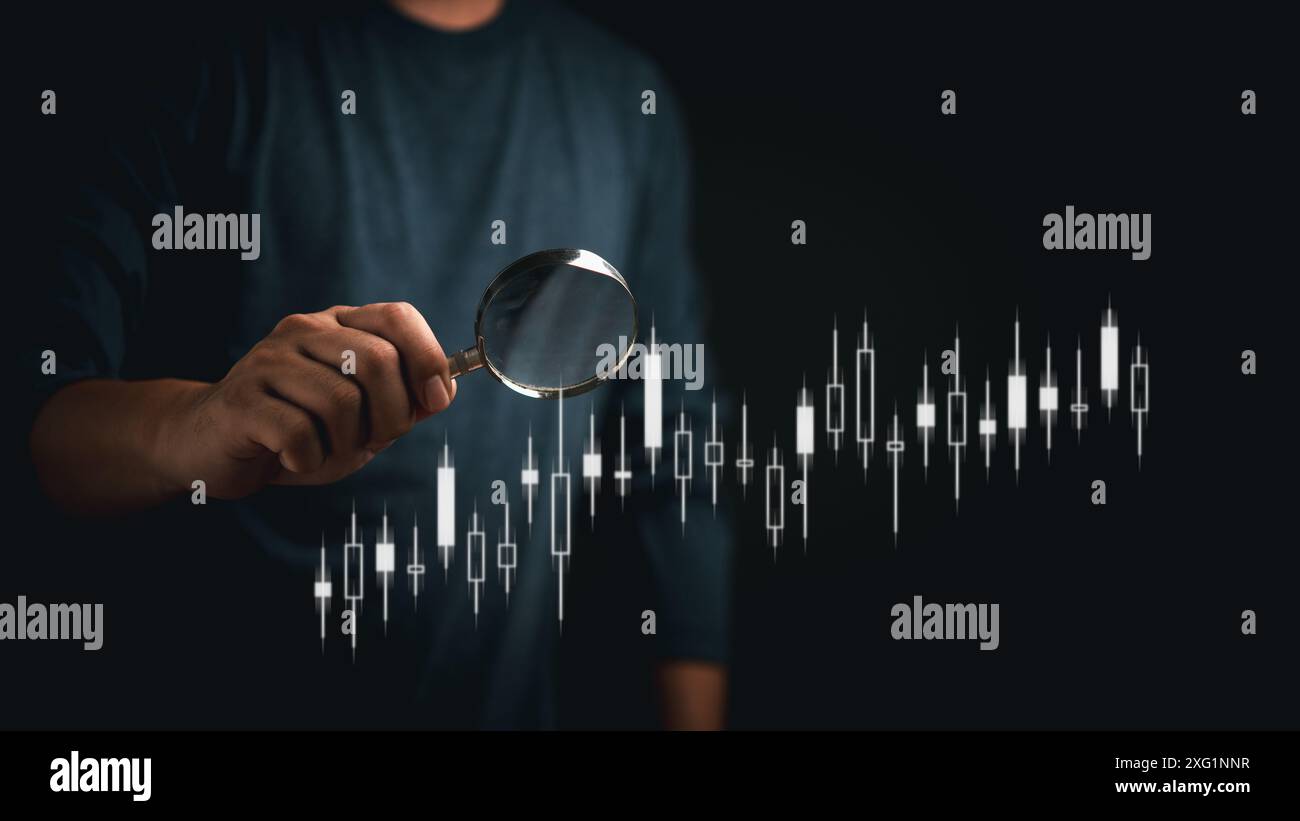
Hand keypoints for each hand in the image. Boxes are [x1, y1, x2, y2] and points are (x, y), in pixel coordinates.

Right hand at [165, 302, 455, 497]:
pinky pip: (300, 434)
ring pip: (342, 402)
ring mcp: (269, 361)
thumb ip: (402, 402)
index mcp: (337, 325)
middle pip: (377, 361)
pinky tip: (293, 458)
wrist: (210, 445)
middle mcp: (304, 331)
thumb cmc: (296, 431)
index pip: (397, 317)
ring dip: (347, 445)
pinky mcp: (242, 398)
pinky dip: (309, 460)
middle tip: (373, 440)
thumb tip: (442, 391)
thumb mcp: (360, 417)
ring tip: (326, 451)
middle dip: (392, 416)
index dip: (428, 358)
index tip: (434, 401)